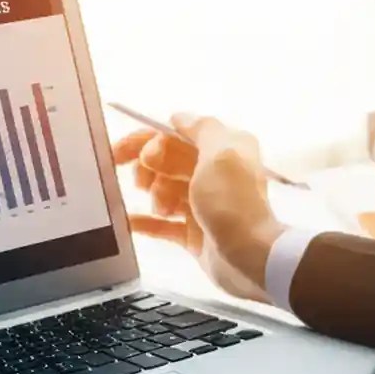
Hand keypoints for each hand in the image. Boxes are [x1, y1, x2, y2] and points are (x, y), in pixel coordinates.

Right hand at [112, 114, 286, 300]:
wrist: (248, 256)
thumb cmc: (232, 202)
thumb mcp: (221, 152)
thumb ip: (200, 128)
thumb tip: (178, 117)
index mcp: (224, 149)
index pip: (175, 135)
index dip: (147, 142)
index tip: (126, 153)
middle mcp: (214, 172)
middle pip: (167, 161)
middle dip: (148, 168)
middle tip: (141, 182)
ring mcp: (202, 204)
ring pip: (163, 190)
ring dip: (154, 195)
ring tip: (161, 208)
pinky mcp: (193, 232)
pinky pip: (162, 224)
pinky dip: (145, 222)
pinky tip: (128, 221)